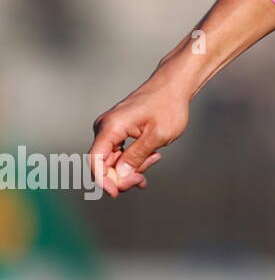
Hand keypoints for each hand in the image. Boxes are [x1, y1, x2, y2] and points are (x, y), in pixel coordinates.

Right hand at [89, 83, 186, 197]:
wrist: (174, 86)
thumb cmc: (168, 107)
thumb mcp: (157, 136)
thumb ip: (136, 157)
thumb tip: (120, 177)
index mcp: (111, 127)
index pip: (95, 161)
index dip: (103, 181)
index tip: (117, 193)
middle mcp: (105, 127)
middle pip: (103, 164)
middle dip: (122, 176)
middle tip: (144, 179)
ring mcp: (110, 129)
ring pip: (114, 160)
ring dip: (132, 167)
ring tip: (155, 157)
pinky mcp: (118, 130)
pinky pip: (120, 152)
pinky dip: (134, 159)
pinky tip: (152, 157)